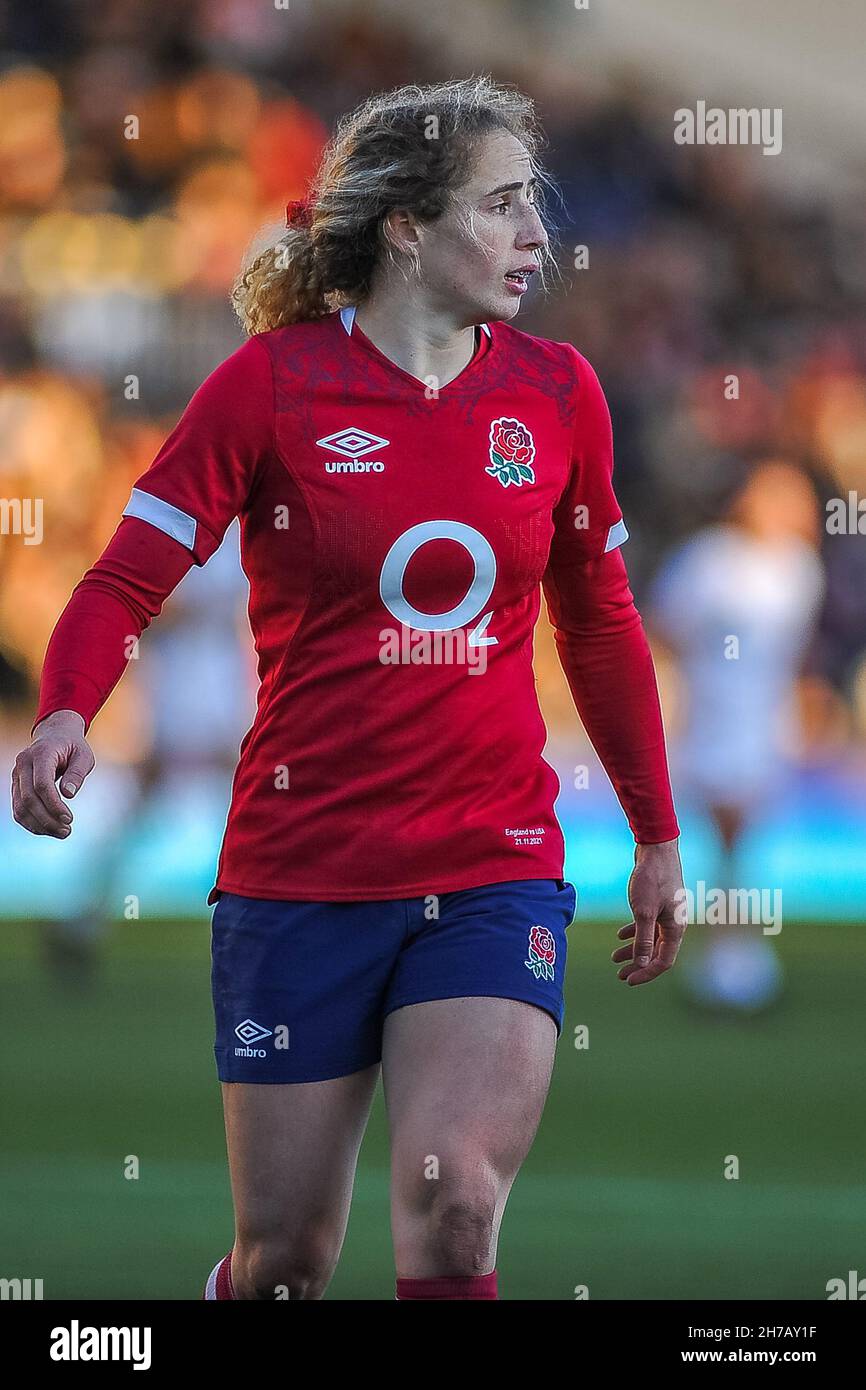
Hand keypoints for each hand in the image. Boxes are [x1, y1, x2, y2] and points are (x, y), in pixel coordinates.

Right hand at [11, 710, 94, 837]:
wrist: (55, 735)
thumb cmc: (73, 746)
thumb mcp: (83, 756)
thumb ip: (77, 773)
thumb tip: (68, 795)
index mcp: (41, 754)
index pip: (42, 784)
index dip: (54, 805)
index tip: (69, 819)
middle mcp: (23, 764)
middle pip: (29, 799)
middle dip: (47, 819)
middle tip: (67, 831)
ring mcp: (16, 776)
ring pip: (20, 807)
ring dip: (39, 825)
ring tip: (62, 833)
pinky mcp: (16, 786)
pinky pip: (19, 809)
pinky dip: (32, 823)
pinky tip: (49, 829)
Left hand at [612, 838, 686, 985]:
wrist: (656, 848)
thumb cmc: (652, 879)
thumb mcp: (643, 912)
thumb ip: (643, 939)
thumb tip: (641, 964)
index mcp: (676, 929)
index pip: (663, 961)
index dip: (646, 973)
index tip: (627, 980)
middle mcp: (674, 923)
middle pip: (657, 952)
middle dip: (638, 964)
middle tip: (619, 974)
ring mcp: (667, 913)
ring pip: (650, 938)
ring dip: (634, 949)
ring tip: (614, 957)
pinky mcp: (659, 903)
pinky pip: (648, 925)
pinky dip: (634, 932)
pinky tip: (620, 936)